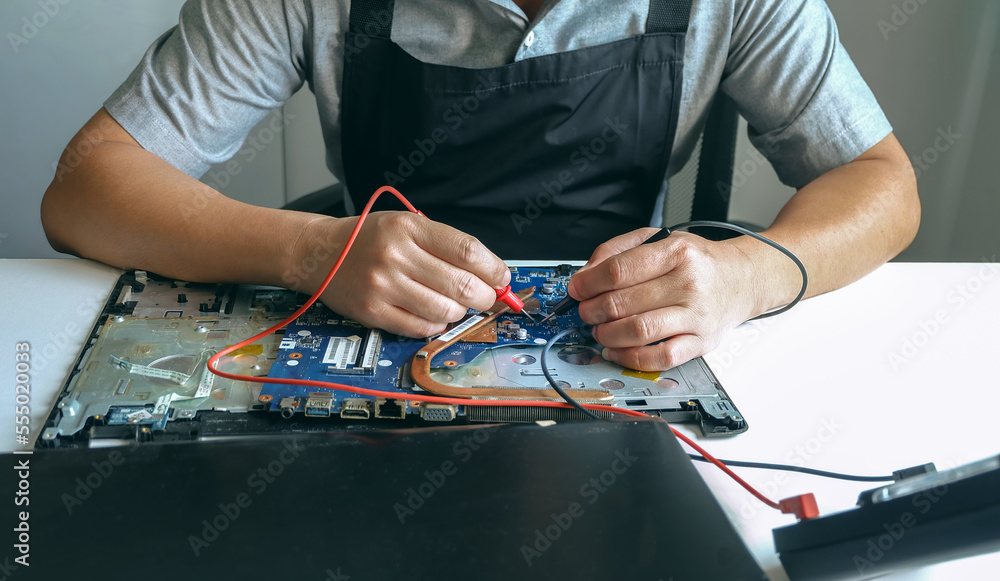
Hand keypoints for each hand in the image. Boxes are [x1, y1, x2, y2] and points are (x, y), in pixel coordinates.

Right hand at [293, 211, 509, 336]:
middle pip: (462, 284)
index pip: (467, 251)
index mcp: (409, 227)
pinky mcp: (373, 311)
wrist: (321, 253)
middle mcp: (395, 255)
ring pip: (446, 310)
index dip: (493, 269)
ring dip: (459, 311)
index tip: (501, 278)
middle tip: (484, 297)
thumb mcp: (407, 225)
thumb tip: (491, 275)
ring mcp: (383, 285)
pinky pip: (422, 326)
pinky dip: (436, 323)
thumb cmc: (372, 239)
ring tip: (453, 303)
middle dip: (484, 296)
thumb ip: (446, 245)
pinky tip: (432, 312)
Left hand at [567, 228, 761, 370]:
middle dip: (593, 310)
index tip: (576, 289)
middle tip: (586, 311)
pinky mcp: (701, 342)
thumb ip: (619, 250)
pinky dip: (630, 358)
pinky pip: (660, 357)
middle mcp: (689, 283)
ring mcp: (696, 316)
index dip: (589, 282)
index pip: (619, 270)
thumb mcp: (660, 239)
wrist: (741, 279)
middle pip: (624, 302)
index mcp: (676, 252)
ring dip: (607, 334)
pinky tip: (616, 351)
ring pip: (638, 331)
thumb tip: (585, 274)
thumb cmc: (698, 261)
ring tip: (599, 329)